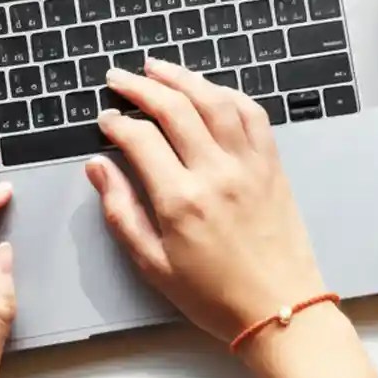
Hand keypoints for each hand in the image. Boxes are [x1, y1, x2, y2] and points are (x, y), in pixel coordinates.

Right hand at [87, 59, 326, 342]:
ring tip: (158, 68)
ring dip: (183, 77)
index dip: (116, 123)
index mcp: (181, 201)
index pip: (140, 139)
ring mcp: (249, 164)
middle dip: (141, 87)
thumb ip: (120, 211)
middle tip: (119, 78)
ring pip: (215, 100)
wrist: (280, 308)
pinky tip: (209, 90)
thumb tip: (97, 168)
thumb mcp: (153, 264)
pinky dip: (228, 94)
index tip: (105, 120)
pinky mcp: (272, 165)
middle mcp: (216, 173)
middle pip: (175, 108)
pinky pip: (252, 114)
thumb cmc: (214, 295)